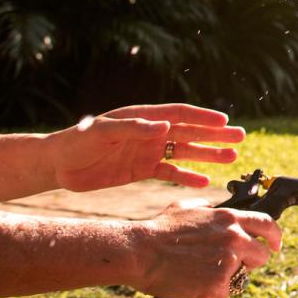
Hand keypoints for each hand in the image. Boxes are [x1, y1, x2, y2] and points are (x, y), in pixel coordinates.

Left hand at [51, 104, 244, 191]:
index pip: (179, 114)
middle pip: (189, 132)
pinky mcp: (142, 170)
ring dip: (207, 155)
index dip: (202, 117)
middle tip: (240, 137)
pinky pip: (170, 174)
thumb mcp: (101, 132)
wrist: (58, 165)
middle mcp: (150, 133)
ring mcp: (148, 152)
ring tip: (231, 158)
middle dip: (215, 135)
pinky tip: (204, 182)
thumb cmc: (77, 142)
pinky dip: (187, 178)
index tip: (224, 122)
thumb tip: (164, 126)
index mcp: (142, 118)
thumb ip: (133, 129)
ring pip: (185, 153)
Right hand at [131, 200, 281, 297]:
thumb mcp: (187, 208)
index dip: (275, 236)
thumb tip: (215, 209)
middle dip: (250, 262)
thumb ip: (208, 209)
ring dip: (225, 279)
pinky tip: (191, 286)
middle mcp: (235, 237)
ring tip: (199, 275)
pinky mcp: (218, 284)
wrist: (140, 252)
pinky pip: (223, 294)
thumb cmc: (158, 230)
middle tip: (231, 267)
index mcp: (229, 218)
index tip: (275, 245)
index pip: (267, 224)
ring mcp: (229, 261)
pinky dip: (208, 295)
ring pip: (241, 277)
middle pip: (262, 254)